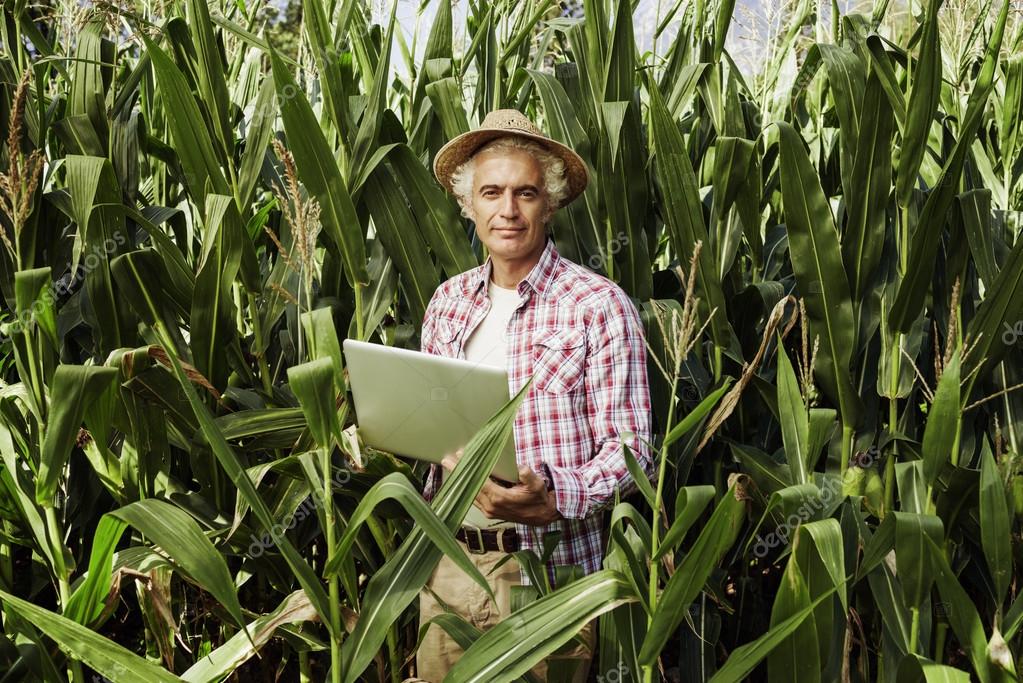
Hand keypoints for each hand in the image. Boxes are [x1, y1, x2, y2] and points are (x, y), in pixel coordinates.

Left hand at [441, 452, 561, 525]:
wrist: (543, 515)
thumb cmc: (539, 498)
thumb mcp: (538, 485)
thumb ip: (528, 476)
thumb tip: (521, 468)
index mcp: (499, 498)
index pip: (478, 481)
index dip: (467, 469)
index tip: (457, 458)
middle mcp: (491, 506)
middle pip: (470, 487)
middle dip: (458, 473)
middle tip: (447, 459)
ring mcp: (489, 510)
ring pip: (470, 494)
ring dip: (462, 481)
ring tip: (452, 467)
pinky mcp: (490, 512)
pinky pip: (474, 498)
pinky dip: (468, 488)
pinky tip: (464, 479)